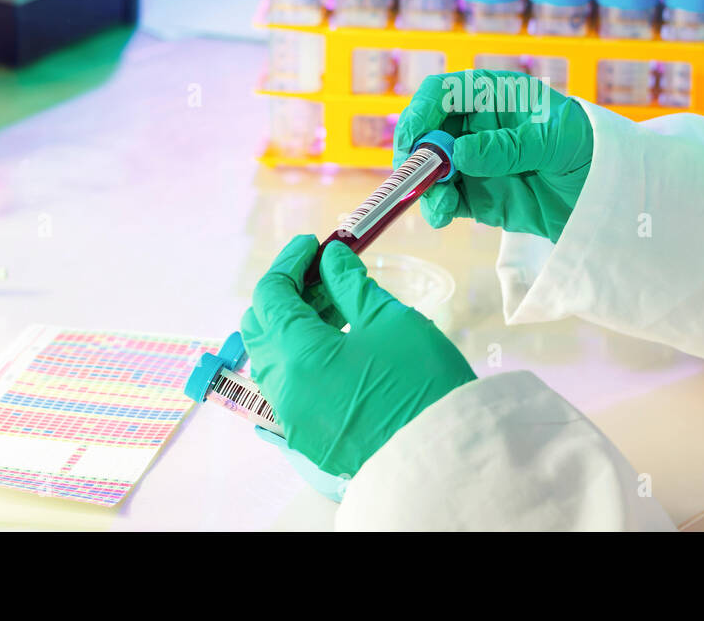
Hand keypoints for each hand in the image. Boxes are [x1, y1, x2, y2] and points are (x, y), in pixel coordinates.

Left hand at [240, 234, 475, 476]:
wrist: (442, 459)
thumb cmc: (421, 383)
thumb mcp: (389, 321)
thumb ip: (350, 285)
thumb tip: (330, 259)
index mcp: (296, 354)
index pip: (270, 294)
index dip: (290, 261)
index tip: (314, 243)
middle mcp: (282, 387)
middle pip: (261, 326)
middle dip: (287, 292)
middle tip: (324, 272)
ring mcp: (291, 416)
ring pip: (274, 356)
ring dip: (294, 324)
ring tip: (337, 304)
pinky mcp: (307, 436)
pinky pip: (288, 384)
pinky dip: (302, 354)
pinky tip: (337, 342)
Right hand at [392, 70, 593, 241]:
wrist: (616, 193)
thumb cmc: (592, 148)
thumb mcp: (554, 142)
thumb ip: (508, 146)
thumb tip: (460, 153)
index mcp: (496, 97)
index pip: (446, 93)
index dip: (422, 111)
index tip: (413, 137)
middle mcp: (480, 128)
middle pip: (430, 132)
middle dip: (417, 153)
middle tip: (413, 177)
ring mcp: (478, 164)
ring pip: (434, 170)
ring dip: (425, 186)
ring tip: (438, 206)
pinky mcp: (482, 197)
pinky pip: (449, 200)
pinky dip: (438, 207)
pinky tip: (440, 215)